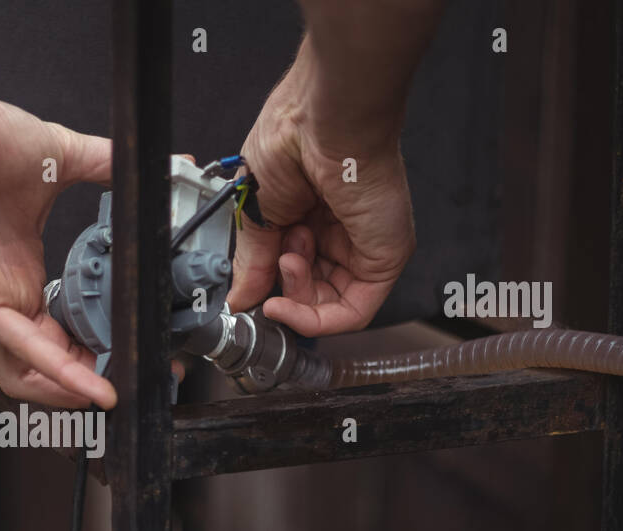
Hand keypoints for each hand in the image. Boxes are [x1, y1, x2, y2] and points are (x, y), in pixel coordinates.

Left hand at [0, 91, 115, 408]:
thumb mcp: (61, 156)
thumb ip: (109, 166)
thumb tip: (155, 166)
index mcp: (23, 266)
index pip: (62, 325)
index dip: (98, 342)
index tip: (134, 343)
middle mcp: (8, 291)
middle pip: (49, 361)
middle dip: (91, 379)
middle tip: (132, 378)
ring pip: (30, 373)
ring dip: (72, 392)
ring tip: (110, 398)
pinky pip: (21, 349)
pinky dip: (60, 373)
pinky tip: (92, 387)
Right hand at [226, 47, 415, 336]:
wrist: (328, 118)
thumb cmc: (294, 138)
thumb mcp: (258, 210)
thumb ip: (252, 261)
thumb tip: (239, 298)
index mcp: (311, 213)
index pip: (291, 268)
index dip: (268, 282)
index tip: (248, 286)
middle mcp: (340, 231)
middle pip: (311, 291)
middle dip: (282, 286)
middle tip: (272, 262)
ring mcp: (364, 247)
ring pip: (328, 306)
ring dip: (294, 296)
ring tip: (286, 256)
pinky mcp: (383, 260)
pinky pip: (352, 312)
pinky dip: (313, 320)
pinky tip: (285, 304)